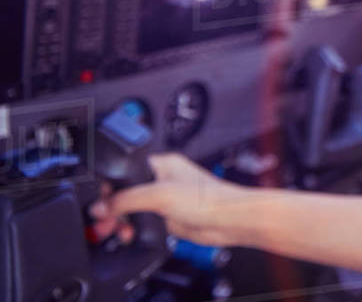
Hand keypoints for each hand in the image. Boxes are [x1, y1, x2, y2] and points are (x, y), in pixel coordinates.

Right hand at [89, 153, 247, 246]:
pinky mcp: (166, 217)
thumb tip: (101, 205)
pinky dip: (131, 229)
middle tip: (103, 219)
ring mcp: (164, 199)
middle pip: (125, 192)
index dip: (109, 186)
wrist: (227, 221)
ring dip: (119, 220)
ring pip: (131, 209)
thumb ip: (126, 199)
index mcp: (161, 164)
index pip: (124, 170)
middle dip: (111, 206)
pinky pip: (140, 223)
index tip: (98, 200)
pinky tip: (128, 234)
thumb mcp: (159, 194)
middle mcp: (161, 179)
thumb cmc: (208, 198)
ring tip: (113, 229)